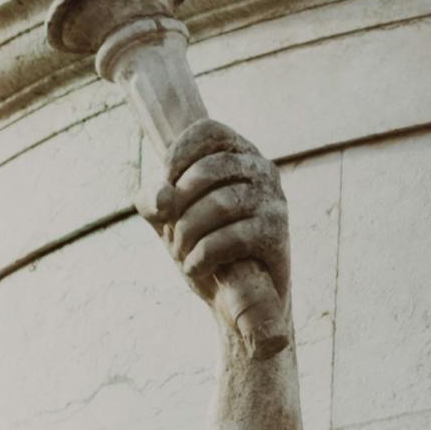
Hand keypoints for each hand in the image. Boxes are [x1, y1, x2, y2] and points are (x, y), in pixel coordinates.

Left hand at [160, 123, 290, 351]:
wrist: (241, 298)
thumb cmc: (205, 245)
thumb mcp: (168, 218)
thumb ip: (153, 200)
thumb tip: (164, 200)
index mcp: (238, 153)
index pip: (208, 131)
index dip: (179, 154)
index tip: (165, 186)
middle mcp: (262, 169)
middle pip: (208, 170)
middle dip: (179, 205)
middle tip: (170, 233)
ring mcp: (274, 200)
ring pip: (220, 204)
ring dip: (188, 233)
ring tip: (181, 252)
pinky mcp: (277, 234)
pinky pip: (233, 237)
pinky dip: (203, 255)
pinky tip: (195, 267)